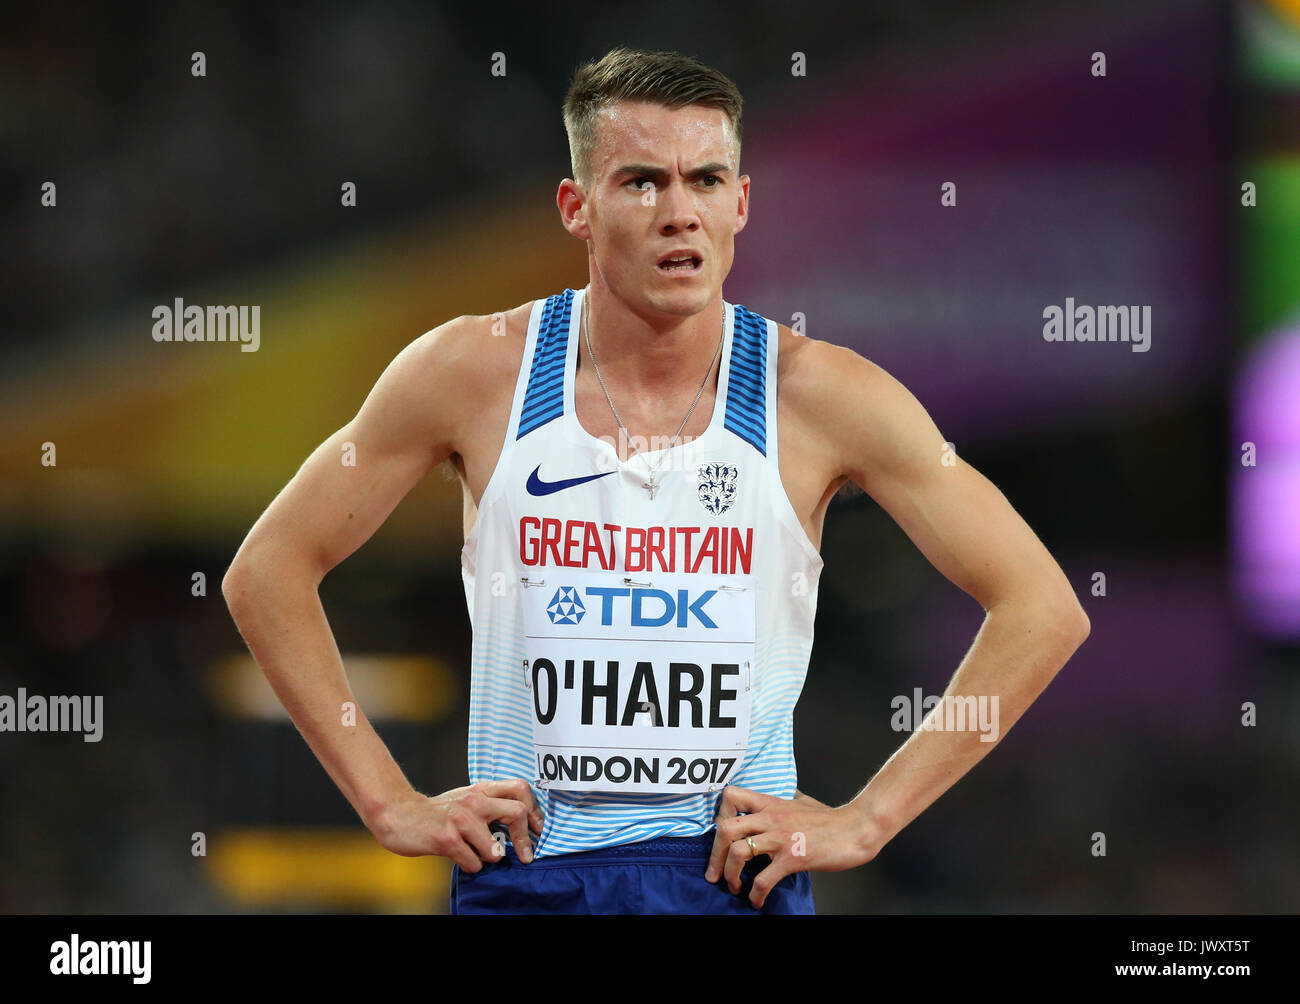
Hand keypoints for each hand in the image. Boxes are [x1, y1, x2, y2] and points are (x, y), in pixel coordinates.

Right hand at [368, 779, 543, 870]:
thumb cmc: (437, 812)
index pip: (520, 788)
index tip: (537, 829)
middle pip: (517, 813)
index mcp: (481, 789)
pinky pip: (474, 862)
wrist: (398, 815)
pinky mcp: (447, 839)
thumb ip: (490, 804)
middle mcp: (474, 800)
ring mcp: (460, 819)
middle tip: (526, 855)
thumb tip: (523, 822)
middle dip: (524, 839)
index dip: (535, 810)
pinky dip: (472, 865)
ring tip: (479, 854)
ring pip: (495, 847)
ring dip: (492, 857)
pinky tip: (461, 858)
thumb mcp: (466, 798)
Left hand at [705, 785, 879, 908]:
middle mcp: (771, 818)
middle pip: (725, 829)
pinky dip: (755, 894)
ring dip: (730, 875)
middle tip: (714, 874)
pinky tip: (757, 900)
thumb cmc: (832, 818)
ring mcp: (781, 838)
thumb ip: (790, 800)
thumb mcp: (804, 801)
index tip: (722, 838)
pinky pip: (764, 878)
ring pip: (739, 853)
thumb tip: (789, 796)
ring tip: (735, 887)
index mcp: (771, 804)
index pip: (731, 797)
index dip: (719, 816)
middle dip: (714, 856)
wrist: (856, 829)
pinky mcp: (793, 857)